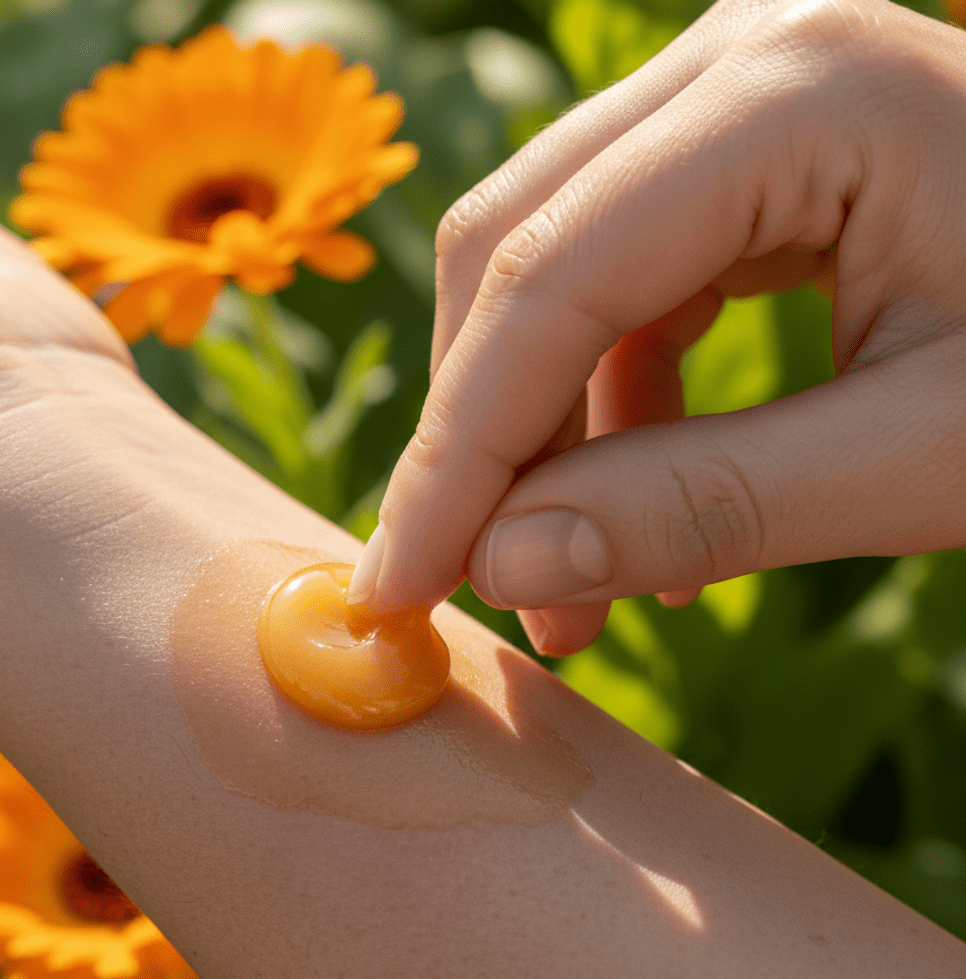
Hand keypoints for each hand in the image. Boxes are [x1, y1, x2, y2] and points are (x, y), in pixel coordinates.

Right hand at [347, 0, 965, 655]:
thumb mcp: (928, 455)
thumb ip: (706, 505)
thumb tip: (506, 567)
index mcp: (802, 88)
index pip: (549, 278)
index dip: (455, 452)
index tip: (400, 585)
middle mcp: (742, 54)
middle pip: (516, 251)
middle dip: (475, 440)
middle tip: (463, 588)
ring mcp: (738, 97)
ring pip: (549, 272)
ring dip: (533, 440)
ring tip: (559, 588)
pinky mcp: (745, 163)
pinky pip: (618, 287)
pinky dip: (601, 412)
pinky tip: (630, 516)